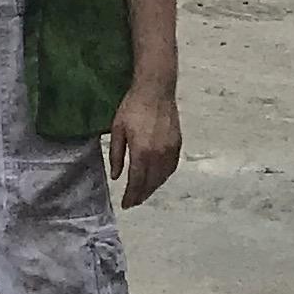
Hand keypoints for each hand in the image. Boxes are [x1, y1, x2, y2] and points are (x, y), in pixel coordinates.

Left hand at [107, 80, 181, 208]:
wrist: (156, 89)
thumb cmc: (133, 106)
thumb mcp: (118, 129)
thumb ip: (117, 155)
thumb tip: (116, 176)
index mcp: (141, 152)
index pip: (136, 182)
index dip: (131, 196)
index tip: (125, 205)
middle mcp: (158, 155)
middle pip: (150, 183)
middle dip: (141, 195)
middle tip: (133, 202)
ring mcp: (170, 150)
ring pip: (162, 178)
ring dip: (153, 188)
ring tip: (144, 193)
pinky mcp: (177, 144)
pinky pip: (171, 168)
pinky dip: (163, 177)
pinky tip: (157, 178)